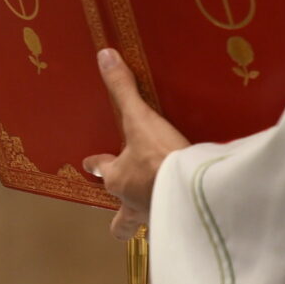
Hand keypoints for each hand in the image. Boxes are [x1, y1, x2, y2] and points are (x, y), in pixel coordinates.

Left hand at [83, 48, 190, 238]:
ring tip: (158, 218)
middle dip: (120, 220)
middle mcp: (133, 203)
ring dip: (150, 219)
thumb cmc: (159, 157)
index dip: (97, 165)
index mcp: (118, 179)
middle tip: (122, 220)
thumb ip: (123, 89)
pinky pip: (176, 227)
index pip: (103, 172)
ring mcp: (158, 217)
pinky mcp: (182, 223)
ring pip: (146, 225)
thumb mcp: (139, 118)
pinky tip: (189, 219)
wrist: (195, 190)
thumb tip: (104, 56)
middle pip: (121, 221)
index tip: (89, 163)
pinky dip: (180, 222)